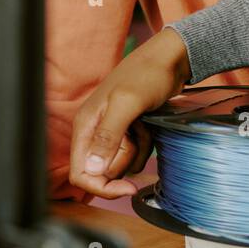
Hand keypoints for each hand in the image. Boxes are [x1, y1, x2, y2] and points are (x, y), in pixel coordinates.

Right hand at [69, 27, 189, 198]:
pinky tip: (149, 126)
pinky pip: (135, 154)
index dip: (102, 187)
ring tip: (145, 126)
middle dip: (126, 162)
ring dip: (139, 152)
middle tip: (138, 137)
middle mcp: (93, 132)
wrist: (167, 60)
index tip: (128, 187)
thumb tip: (92, 168)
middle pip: (104, 171)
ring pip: (122, 164)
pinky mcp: (126, 132)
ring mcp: (111, 132)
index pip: (81, 173)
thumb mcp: (127, 104)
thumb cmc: (146, 75)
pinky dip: (145, 145)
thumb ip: (107, 135)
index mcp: (85, 126)